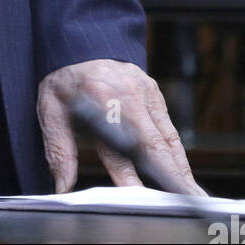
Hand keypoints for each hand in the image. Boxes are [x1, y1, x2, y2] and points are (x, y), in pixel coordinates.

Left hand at [36, 58, 205, 195]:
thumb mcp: (50, 110)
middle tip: (191, 203)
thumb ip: (59, 149)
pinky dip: (176, 153)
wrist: (79, 42)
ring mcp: (145, 90)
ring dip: (181, 169)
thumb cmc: (64, 78)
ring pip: (168, 138)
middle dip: (173, 177)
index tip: (139, 196)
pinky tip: (183, 174)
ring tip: (194, 196)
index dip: (130, 174)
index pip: (117, 145)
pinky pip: (168, 128)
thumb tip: (63, 187)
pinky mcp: (153, 91)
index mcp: (100, 98)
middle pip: (154, 144)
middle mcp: (128, 94)